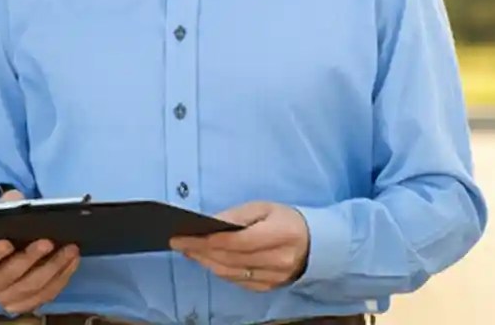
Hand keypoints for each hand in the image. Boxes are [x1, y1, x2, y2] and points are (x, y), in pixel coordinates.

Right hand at [0, 189, 80, 312]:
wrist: (1, 255)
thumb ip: (2, 206)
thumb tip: (16, 199)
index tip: (7, 242)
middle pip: (9, 277)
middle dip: (30, 259)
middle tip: (48, 242)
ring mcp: (5, 299)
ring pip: (32, 287)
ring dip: (53, 268)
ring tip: (69, 249)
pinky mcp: (25, 305)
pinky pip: (46, 295)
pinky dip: (61, 278)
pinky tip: (71, 261)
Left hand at [169, 201, 309, 291]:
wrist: (316, 244)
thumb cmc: (286, 220)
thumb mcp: (263, 207)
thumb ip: (236, 215)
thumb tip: (210, 224)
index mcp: (280, 234)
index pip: (236, 241)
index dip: (207, 240)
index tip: (183, 235)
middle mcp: (279, 260)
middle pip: (230, 259)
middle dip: (200, 251)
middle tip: (178, 243)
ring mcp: (275, 277)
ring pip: (231, 273)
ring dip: (206, 262)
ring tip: (188, 251)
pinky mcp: (270, 287)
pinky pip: (238, 281)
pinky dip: (220, 271)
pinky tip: (207, 261)